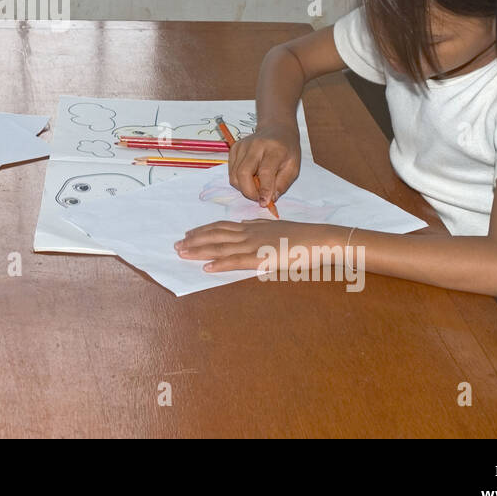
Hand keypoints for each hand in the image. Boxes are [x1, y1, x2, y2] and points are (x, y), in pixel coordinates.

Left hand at [175, 219, 342, 272]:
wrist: (319, 239)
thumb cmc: (301, 237)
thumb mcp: (277, 228)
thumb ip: (261, 228)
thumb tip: (248, 227)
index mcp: (253, 227)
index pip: (222, 227)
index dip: (204, 230)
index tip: (189, 234)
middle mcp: (249, 233)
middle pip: (216, 235)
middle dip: (195, 240)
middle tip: (177, 245)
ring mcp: (254, 245)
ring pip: (221, 246)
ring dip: (200, 250)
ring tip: (183, 253)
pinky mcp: (262, 258)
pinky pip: (236, 261)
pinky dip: (220, 264)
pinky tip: (207, 268)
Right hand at [228, 121, 300, 206]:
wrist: (276, 129)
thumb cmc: (287, 150)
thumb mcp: (293, 167)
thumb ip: (282, 184)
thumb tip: (269, 199)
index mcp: (274, 148)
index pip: (265, 171)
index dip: (264, 189)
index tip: (264, 202)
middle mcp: (255, 145)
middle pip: (244, 173)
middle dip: (249, 191)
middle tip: (258, 198)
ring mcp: (242, 146)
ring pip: (235, 175)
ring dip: (244, 187)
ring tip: (256, 186)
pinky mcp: (234, 149)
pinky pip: (232, 172)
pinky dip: (239, 180)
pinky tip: (250, 177)